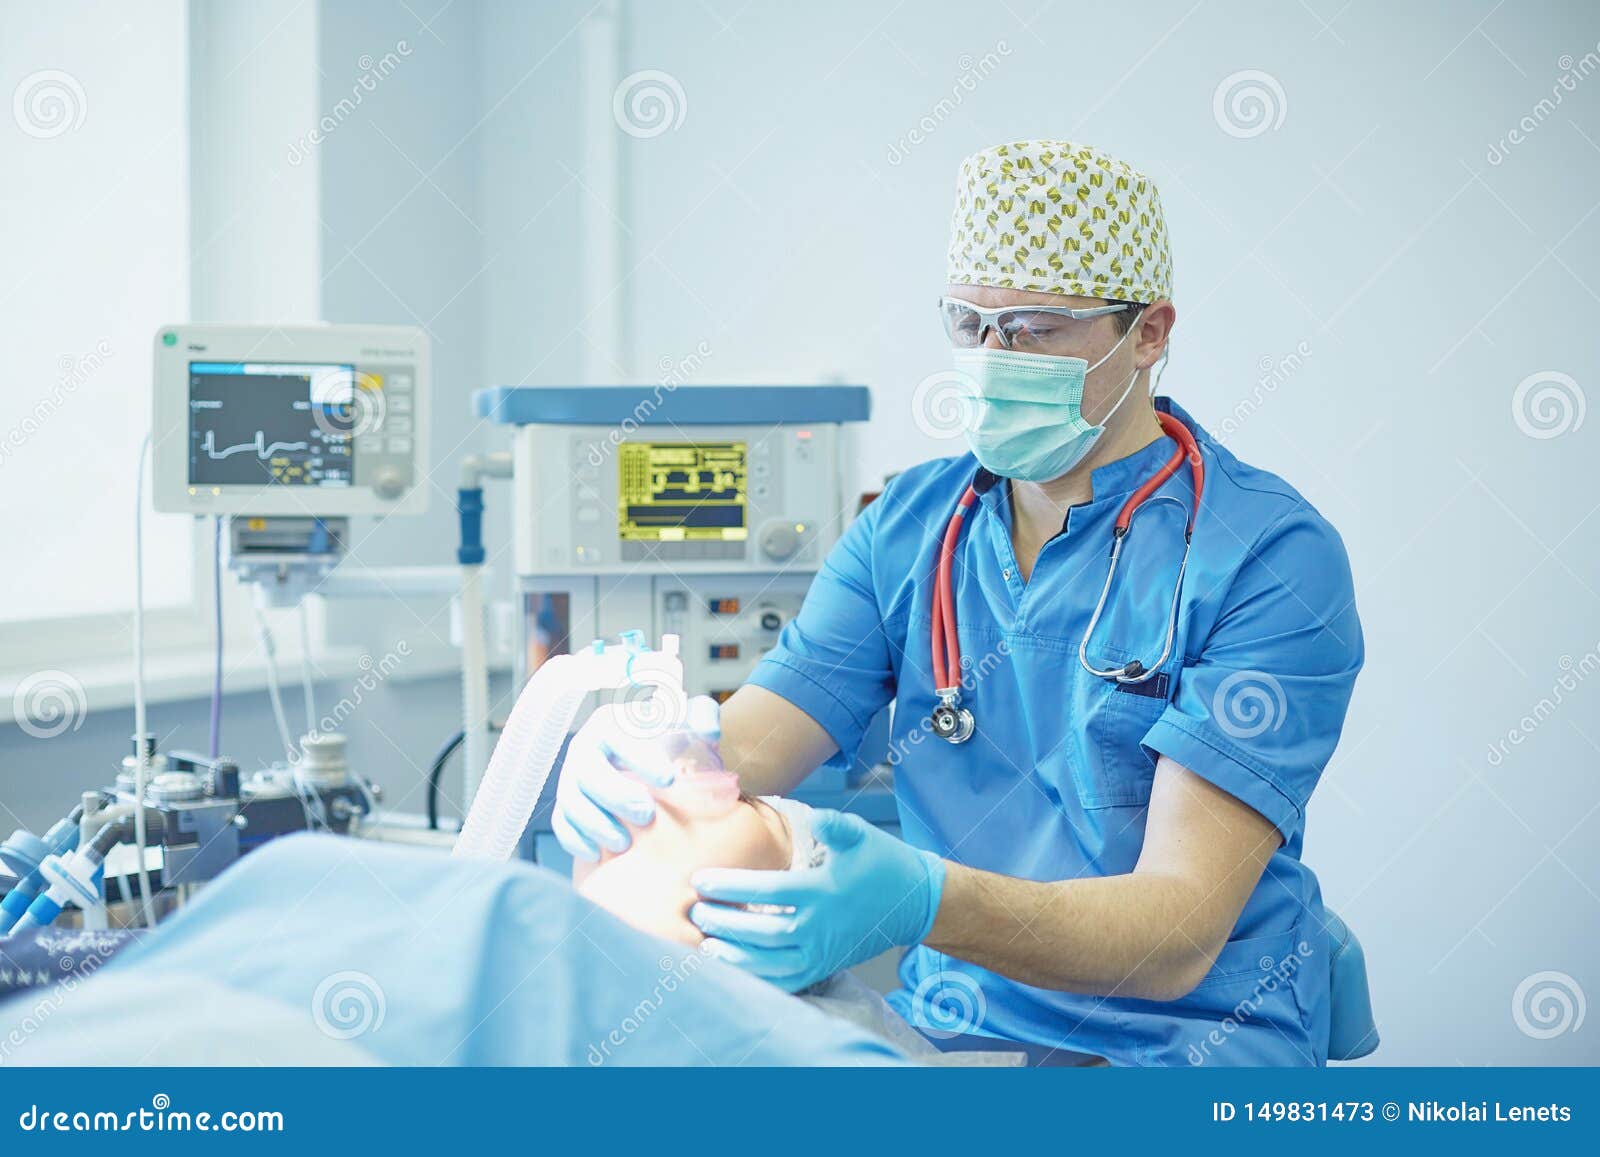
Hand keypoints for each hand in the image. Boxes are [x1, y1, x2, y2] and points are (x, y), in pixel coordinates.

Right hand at [551, 702, 686, 861]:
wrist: (649, 771)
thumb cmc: (668, 745)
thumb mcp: (688, 724)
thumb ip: (702, 716)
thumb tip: (709, 731)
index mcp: (610, 724)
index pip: (617, 737)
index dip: (641, 759)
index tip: (670, 779)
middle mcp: (585, 749)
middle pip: (589, 772)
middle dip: (616, 795)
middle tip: (647, 814)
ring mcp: (571, 779)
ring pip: (572, 802)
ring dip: (595, 825)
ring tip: (625, 843)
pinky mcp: (566, 807)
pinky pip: (561, 824)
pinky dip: (576, 841)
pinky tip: (598, 855)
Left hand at [688, 809, 945, 991]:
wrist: (912, 902)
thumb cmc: (880, 862)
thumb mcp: (861, 835)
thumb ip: (836, 826)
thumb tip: (817, 818)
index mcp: (822, 891)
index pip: (766, 891)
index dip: (729, 886)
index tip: (699, 880)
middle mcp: (818, 927)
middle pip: (760, 931)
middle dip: (723, 923)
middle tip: (694, 912)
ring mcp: (821, 953)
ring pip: (769, 963)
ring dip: (735, 956)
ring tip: (705, 944)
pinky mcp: (824, 967)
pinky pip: (785, 981)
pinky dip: (757, 979)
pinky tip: (734, 969)